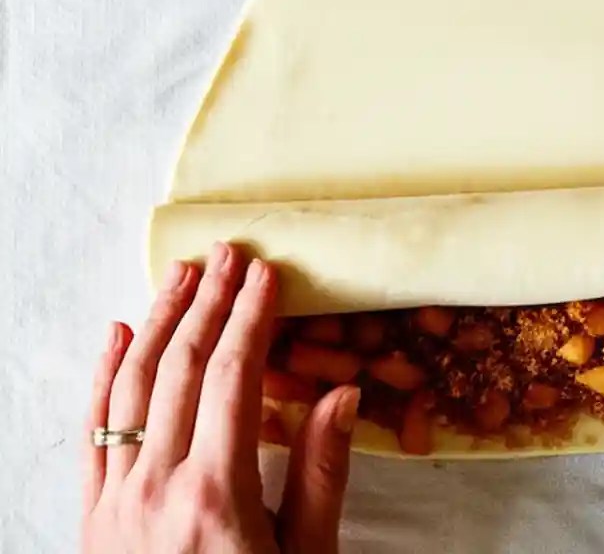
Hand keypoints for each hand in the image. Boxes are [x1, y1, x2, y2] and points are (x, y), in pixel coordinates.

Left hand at [82, 243, 360, 552]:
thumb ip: (321, 475)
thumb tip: (341, 392)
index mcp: (218, 495)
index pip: (232, 378)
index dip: (250, 318)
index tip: (265, 275)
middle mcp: (156, 489)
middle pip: (180, 370)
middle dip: (207, 304)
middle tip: (229, 256)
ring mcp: (115, 502)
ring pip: (130, 387)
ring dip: (158, 322)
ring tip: (182, 275)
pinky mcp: (91, 518)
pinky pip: (93, 431)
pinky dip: (103, 376)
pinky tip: (119, 333)